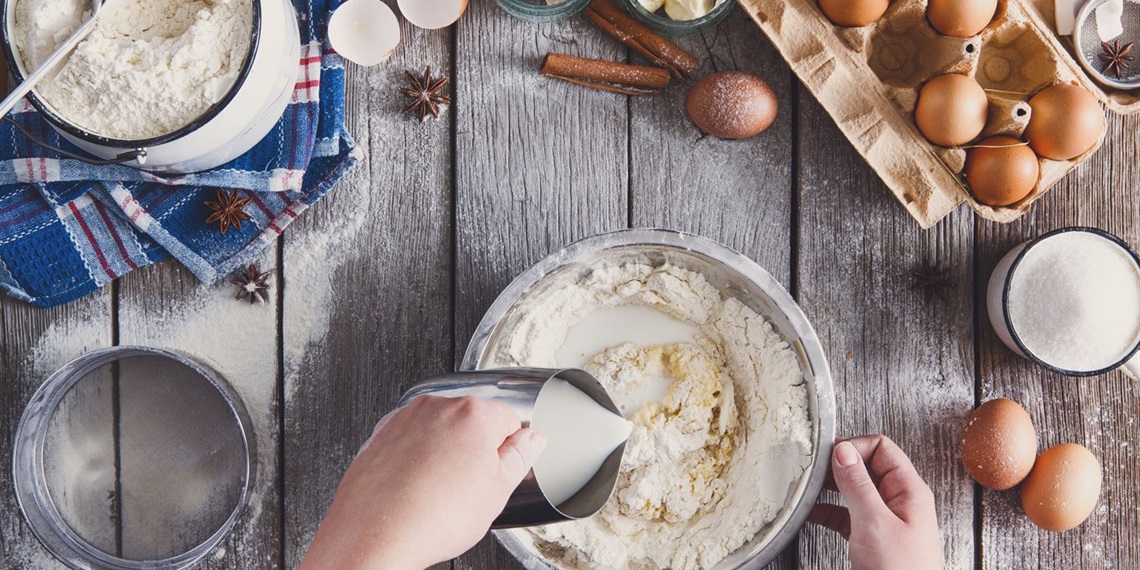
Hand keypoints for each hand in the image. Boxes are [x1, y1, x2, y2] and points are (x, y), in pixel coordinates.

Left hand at [300, 396, 546, 569]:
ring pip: (439, 430)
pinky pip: (410, 440)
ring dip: (444, 452)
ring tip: (440, 493)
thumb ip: (520, 457)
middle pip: (472, 420)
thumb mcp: (496, 492)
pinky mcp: (381, 434)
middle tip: (471, 486)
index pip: (508, 419)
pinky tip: (417, 489)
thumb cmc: (430, 517)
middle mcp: (438, 407)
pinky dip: (416, 458)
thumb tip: (532, 440)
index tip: (501, 468)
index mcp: (474, 414)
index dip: (509, 448)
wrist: (374, 536)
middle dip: (476, 448)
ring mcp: (405, 418)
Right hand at [807, 435, 943, 569]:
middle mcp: (898, 501)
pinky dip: (827, 511)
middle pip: (866, 467)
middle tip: (812, 469)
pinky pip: (846, 514)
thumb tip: (842, 451)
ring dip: (830, 488)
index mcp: (908, 490)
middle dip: (838, 466)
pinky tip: (810, 513)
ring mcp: (884, 519)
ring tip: (807, 488)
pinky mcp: (870, 538)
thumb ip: (857, 484)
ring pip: (853, 490)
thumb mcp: (874, 523)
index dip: (854, 447)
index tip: (828, 456)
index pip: (881, 448)